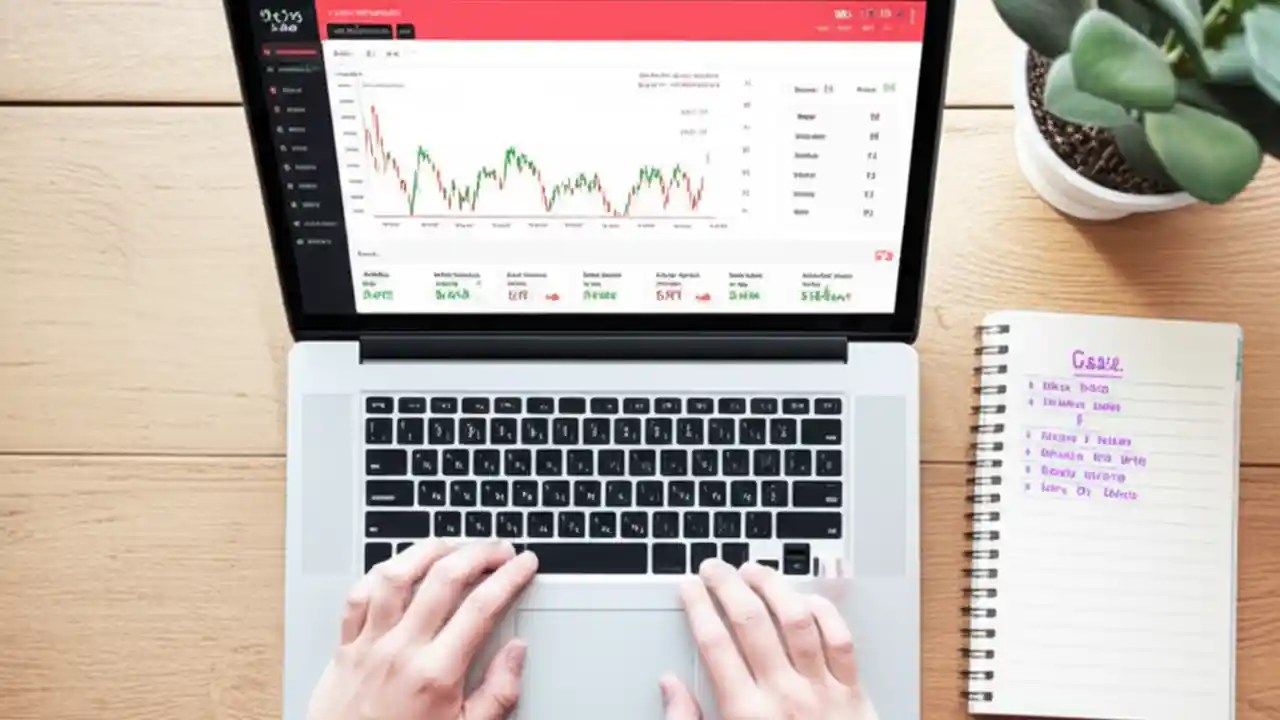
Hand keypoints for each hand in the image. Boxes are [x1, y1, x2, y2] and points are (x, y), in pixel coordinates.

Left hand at [308, 540, 538, 719]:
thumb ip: (498, 694)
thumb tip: (517, 653)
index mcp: (436, 674)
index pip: (482, 607)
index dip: (509, 577)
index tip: (524, 565)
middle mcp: (401, 651)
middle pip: (443, 579)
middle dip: (478, 553)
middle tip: (498, 550)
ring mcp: (369, 646)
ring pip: (396, 576)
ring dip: (427, 551)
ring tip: (451, 544)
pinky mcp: (343, 649)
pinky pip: (357, 597)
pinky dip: (379, 575)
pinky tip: (398, 569)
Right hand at [661, 559, 876, 719]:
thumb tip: (669, 686)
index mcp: (746, 715)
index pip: (714, 643)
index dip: (697, 607)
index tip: (688, 589)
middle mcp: (784, 697)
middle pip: (750, 621)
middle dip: (726, 585)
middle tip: (713, 568)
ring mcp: (823, 692)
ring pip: (796, 619)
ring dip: (772, 586)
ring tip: (753, 571)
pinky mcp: (855, 695)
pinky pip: (841, 639)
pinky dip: (823, 611)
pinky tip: (804, 599)